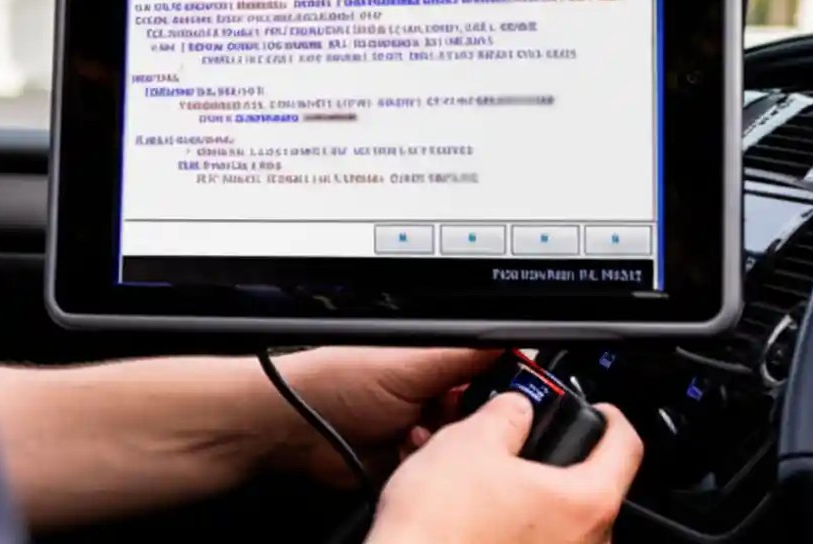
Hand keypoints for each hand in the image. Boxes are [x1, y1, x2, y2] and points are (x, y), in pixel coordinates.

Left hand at [263, 347, 499, 485]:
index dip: (509, 384)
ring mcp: (423, 433)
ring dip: (453, 447)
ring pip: (466, 447)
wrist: (293, 429)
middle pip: (485, 413)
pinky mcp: (410, 467)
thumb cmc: (340, 381)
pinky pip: (441, 475)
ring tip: (424, 434)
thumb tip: (511, 338)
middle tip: (465, 419)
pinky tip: (414, 456)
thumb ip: (464, 354)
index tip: (519, 397)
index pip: (493, 370)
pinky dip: (434, 471)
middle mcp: (435, 396)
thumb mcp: (411, 362)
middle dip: (480, 421)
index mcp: (439, 362)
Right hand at [366, 393, 643, 543]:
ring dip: (533, 501)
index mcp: (586, 504)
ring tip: (492, 486)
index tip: (602, 412)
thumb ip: (507, 415)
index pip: (626, 448)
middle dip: (558, 464)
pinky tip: (483, 522)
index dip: (613, 419)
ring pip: (560, 524)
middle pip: (591, 489)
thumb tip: (515, 409)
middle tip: (527, 447)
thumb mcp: (471, 441)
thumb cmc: (440, 529)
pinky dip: (517, 532)